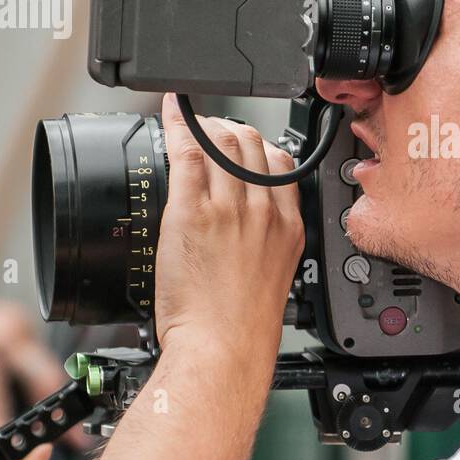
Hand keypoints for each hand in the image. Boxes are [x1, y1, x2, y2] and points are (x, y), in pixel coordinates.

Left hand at [0, 283, 82, 446]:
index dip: (1, 424)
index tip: (8, 448)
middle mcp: (8, 337)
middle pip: (44, 376)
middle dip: (59, 408)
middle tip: (74, 436)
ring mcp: (22, 328)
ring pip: (48, 367)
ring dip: (58, 395)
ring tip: (68, 423)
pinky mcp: (26, 324)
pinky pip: (41, 355)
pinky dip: (47, 377)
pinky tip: (52, 393)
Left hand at [154, 93, 304, 361]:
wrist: (224, 347)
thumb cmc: (242, 325)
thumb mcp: (273, 275)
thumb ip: (266, 239)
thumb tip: (247, 224)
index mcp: (288, 225)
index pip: (280, 161)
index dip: (257, 145)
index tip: (241, 144)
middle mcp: (264, 209)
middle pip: (251, 143)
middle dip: (228, 130)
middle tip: (208, 133)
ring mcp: (229, 207)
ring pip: (222, 141)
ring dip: (204, 125)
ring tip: (189, 125)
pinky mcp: (193, 210)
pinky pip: (188, 151)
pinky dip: (177, 124)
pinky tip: (170, 112)